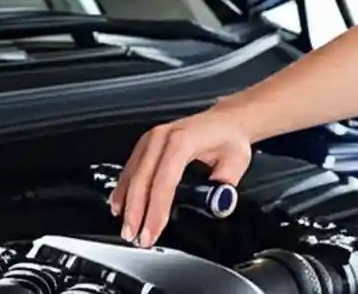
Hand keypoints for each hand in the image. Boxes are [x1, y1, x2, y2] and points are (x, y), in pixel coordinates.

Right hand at [108, 108, 251, 247]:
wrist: (226, 121)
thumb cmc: (229, 138)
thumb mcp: (236, 161)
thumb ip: (225, 185)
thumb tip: (216, 204)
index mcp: (183, 140)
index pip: (164, 181)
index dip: (156, 210)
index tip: (152, 232)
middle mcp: (162, 137)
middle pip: (142, 180)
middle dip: (136, 213)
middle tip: (136, 237)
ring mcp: (151, 139)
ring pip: (132, 175)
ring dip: (127, 205)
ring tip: (129, 229)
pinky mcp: (146, 144)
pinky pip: (129, 169)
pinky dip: (123, 190)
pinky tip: (120, 206)